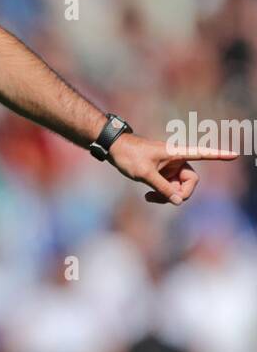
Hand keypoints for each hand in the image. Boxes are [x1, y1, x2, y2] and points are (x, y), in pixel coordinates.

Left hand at [107, 133, 237, 204]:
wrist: (116, 150)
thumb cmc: (130, 156)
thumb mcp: (145, 173)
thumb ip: (162, 188)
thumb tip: (178, 201)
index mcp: (177, 153)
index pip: (202, 153)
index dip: (219, 155)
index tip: (235, 154)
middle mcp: (178, 161)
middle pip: (191, 182)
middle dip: (179, 193)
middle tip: (162, 198)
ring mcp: (171, 169)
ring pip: (179, 189)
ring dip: (167, 196)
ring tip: (149, 197)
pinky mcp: (164, 175)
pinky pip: (170, 189)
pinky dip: (161, 195)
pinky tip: (148, 197)